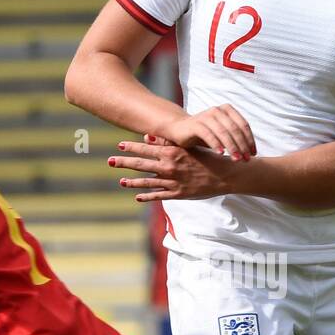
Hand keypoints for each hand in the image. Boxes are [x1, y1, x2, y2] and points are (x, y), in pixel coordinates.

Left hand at [108, 138, 236, 201]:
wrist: (225, 175)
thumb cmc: (208, 157)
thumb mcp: (188, 147)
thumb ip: (168, 143)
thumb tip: (148, 138)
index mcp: (172, 153)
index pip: (146, 149)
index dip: (131, 147)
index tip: (119, 145)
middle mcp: (169, 167)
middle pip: (141, 165)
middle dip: (124, 163)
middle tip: (109, 161)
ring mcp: (172, 182)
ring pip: (147, 182)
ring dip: (132, 182)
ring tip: (120, 182)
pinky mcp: (178, 194)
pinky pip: (158, 196)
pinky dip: (147, 197)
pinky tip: (137, 197)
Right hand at [164, 105, 255, 158]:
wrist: (179, 129)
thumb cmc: (204, 133)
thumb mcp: (222, 134)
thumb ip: (235, 137)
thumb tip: (252, 151)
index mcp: (227, 110)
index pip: (243, 125)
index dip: (250, 140)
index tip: (253, 153)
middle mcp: (218, 110)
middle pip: (235, 129)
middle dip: (242, 146)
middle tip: (246, 159)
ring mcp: (207, 116)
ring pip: (224, 132)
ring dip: (232, 147)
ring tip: (236, 159)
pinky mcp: (196, 124)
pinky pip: (209, 134)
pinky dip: (216, 144)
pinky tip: (221, 154)